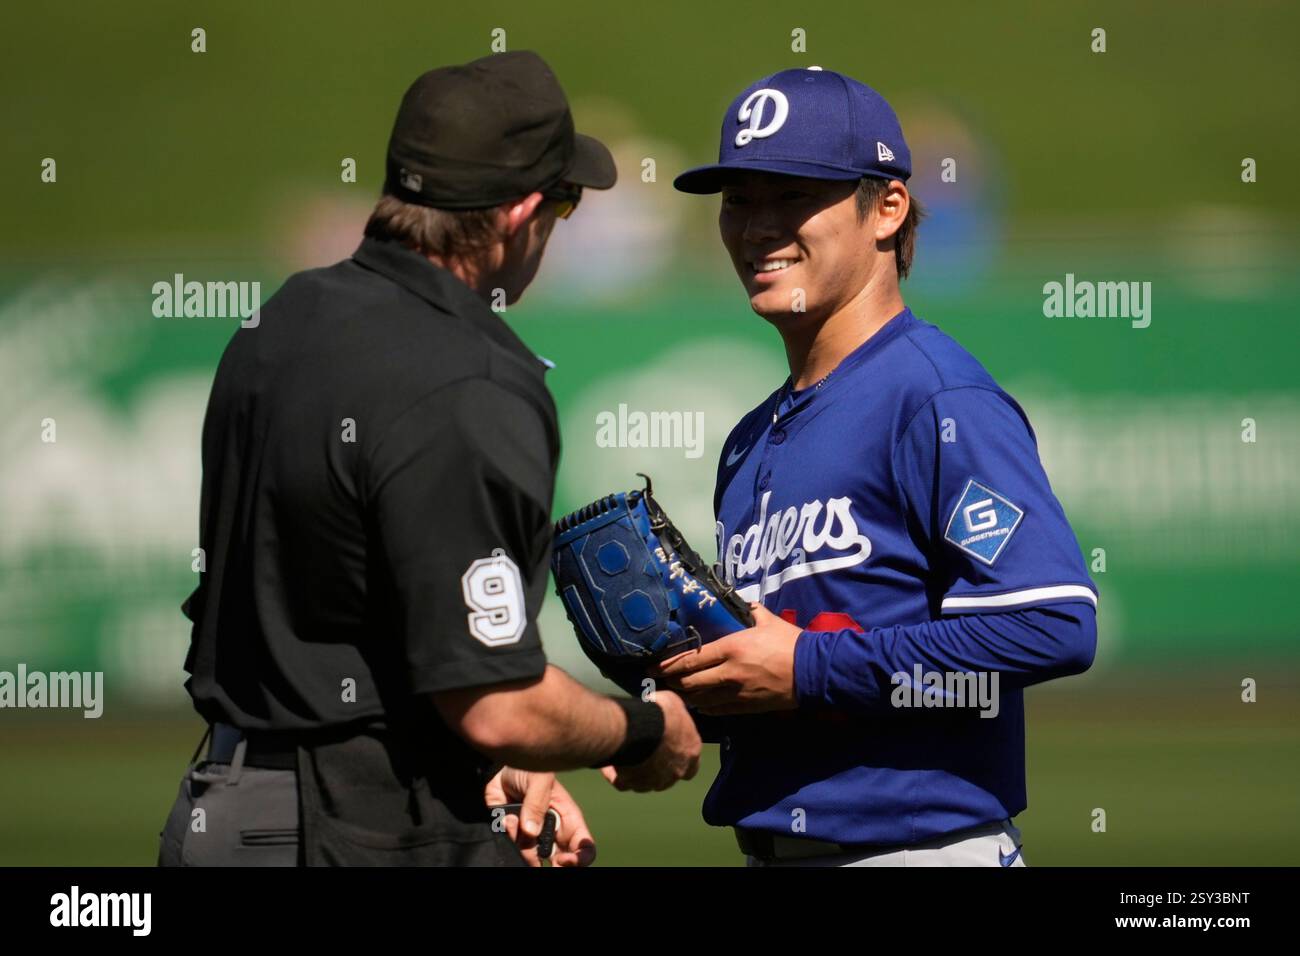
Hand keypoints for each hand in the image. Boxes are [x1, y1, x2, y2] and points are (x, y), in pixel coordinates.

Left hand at [484, 767, 596, 866]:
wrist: (499, 768)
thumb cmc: (529, 768)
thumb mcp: (539, 778)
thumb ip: (537, 802)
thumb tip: (531, 831)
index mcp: (567, 819)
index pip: (585, 847)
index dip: (580, 859)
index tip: (564, 861)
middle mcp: (552, 833)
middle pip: (560, 862)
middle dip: (552, 866)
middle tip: (537, 863)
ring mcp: (532, 837)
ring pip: (532, 859)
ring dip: (523, 848)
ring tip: (513, 821)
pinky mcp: (513, 836)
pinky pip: (511, 847)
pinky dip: (507, 836)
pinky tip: (506, 819)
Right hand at [600, 689, 700, 792]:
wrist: (639, 726)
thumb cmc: (660, 713)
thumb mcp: (673, 702)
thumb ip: (674, 713)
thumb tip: (667, 710)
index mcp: (690, 753)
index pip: (692, 765)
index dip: (678, 757)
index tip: (668, 747)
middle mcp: (674, 772)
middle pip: (666, 775)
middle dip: (655, 765)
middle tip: (642, 748)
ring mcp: (652, 781)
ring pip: (644, 781)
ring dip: (635, 770)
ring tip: (622, 753)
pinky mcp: (631, 783)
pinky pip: (621, 782)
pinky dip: (614, 774)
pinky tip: (608, 763)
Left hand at [654, 603, 801, 714]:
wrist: (813, 672)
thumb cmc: (790, 644)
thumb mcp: (768, 621)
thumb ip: (750, 611)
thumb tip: (741, 603)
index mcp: (732, 648)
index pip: (691, 659)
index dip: (669, 664)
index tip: (655, 665)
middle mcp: (728, 673)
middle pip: (689, 682)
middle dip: (672, 681)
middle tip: (661, 678)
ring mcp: (736, 693)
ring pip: (699, 699)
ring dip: (685, 695)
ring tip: (676, 690)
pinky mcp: (745, 708)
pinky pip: (715, 710)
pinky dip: (703, 706)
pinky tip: (698, 702)